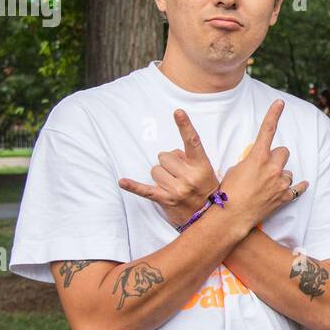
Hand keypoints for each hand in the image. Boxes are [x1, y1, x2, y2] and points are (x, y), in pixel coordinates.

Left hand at [118, 109, 220, 226]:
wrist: (208, 216)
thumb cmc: (205, 189)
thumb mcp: (206, 171)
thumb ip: (189, 158)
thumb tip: (171, 155)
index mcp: (201, 166)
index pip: (192, 142)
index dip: (185, 126)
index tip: (178, 112)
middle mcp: (189, 177)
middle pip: (165, 156)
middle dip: (169, 163)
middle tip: (179, 174)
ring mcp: (176, 189)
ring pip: (155, 170)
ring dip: (161, 175)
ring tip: (172, 184)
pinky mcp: (164, 199)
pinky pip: (145, 190)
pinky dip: (133, 186)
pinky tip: (122, 181)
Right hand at [217, 100, 307, 231]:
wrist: (231, 216)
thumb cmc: (228, 192)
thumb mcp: (236, 169)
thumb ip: (251, 161)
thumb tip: (259, 160)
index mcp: (257, 157)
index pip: (267, 129)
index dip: (274, 114)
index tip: (280, 103)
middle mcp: (272, 168)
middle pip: (284, 151)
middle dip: (277, 156)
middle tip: (267, 164)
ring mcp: (279, 183)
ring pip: (288, 170)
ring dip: (281, 173)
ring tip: (268, 183)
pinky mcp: (284, 196)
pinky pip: (297, 188)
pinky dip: (297, 186)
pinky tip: (302, 185)